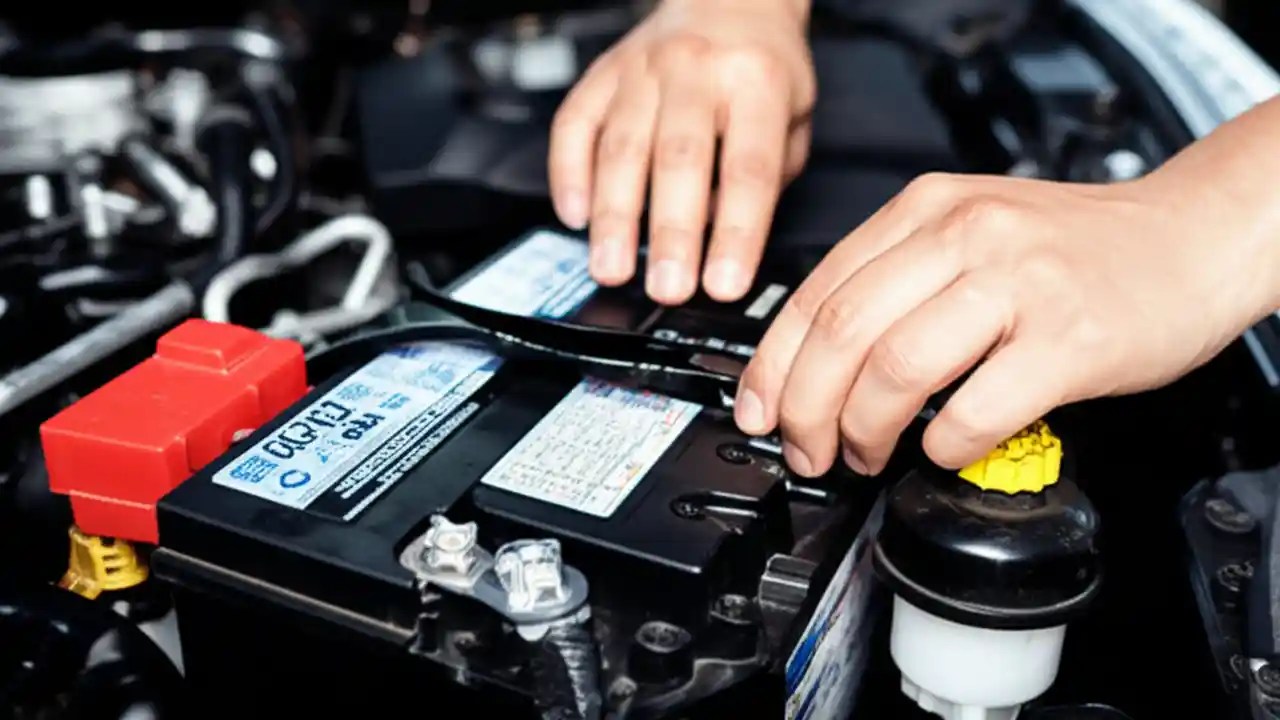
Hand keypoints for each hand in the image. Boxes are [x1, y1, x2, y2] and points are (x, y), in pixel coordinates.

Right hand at [548, 0, 815, 304]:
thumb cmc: (761, 67)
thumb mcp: (794, 118)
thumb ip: (768, 179)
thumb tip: (724, 238)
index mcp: (756, 82)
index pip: (748, 169)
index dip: (737, 234)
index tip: (725, 284)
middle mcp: (695, 70)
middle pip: (679, 160)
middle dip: (670, 234)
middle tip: (667, 288)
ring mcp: (641, 71)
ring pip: (621, 148)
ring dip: (614, 218)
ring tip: (612, 270)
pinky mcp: (601, 75)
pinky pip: (574, 126)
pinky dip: (569, 175)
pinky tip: (575, 217)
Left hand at [732, 169, 1277, 477]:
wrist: (1187, 239)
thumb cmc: (1074, 249)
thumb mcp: (970, 229)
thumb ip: (897, 277)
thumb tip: (815, 360)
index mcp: (928, 209)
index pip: (816, 290)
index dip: (773, 365)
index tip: (759, 410)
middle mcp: (966, 234)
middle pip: (842, 332)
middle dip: (805, 408)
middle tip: (806, 449)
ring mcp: (1018, 284)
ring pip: (896, 369)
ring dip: (862, 430)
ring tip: (863, 455)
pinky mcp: (1068, 338)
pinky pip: (975, 408)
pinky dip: (942, 445)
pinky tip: (941, 450)